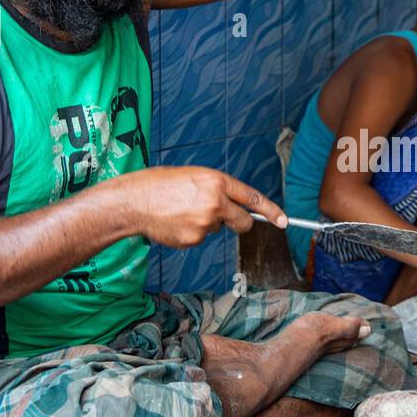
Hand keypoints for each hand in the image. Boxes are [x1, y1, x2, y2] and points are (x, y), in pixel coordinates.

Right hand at [129, 166, 285, 247]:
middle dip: (240, 224)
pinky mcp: (194, 239)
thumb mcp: (192, 176)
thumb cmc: (158, 185)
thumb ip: (215, 189)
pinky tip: (174, 223)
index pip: (252, 198)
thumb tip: (231, 204)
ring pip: (217, 229)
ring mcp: (206, 223)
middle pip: (243, 222)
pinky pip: (201, 238)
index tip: (284, 221)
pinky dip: (191, 233)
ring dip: (206, 223)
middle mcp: (215, 202)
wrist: (132, 202)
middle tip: (224, 218)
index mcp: (216, 181)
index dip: (271, 211)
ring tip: (181, 212)